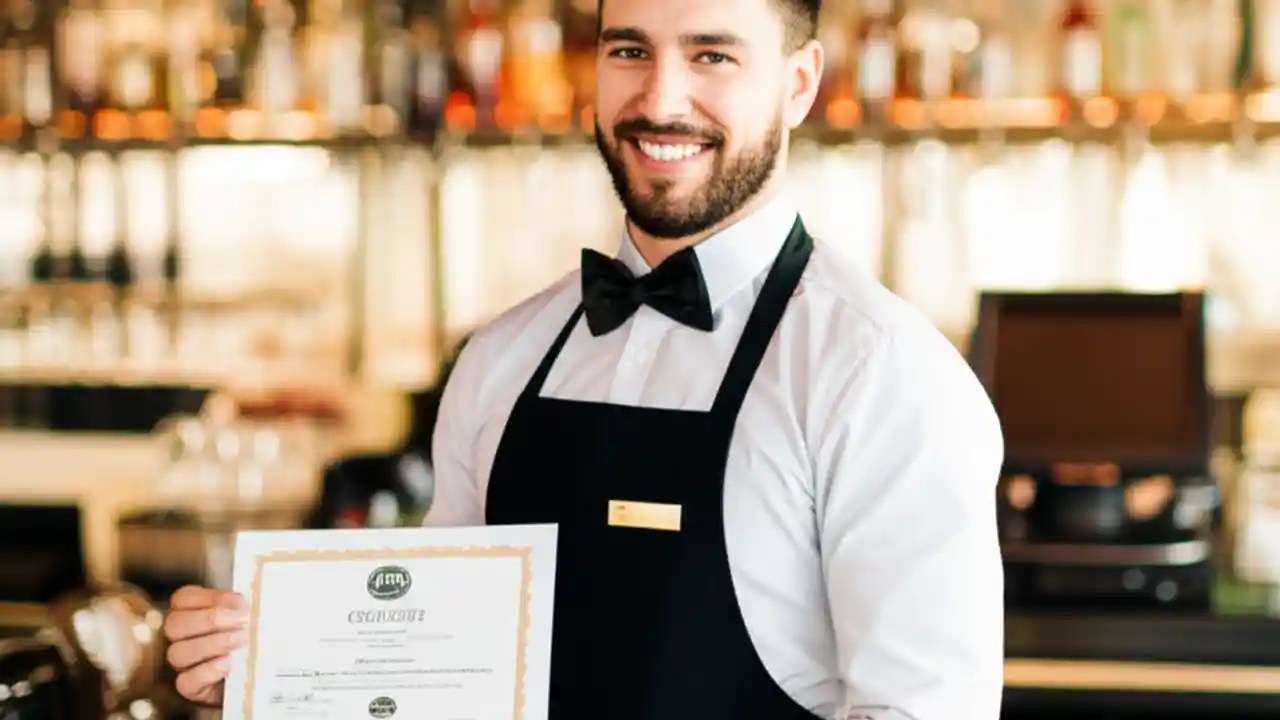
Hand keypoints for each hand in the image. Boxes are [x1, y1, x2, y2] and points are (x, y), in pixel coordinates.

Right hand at [163, 585, 250, 706]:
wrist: (254, 672)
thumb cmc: (247, 637)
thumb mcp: (244, 617)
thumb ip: (239, 607)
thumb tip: (243, 607)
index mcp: (187, 612)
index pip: (183, 598)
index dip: (211, 598)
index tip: (239, 603)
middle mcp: (178, 637)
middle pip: (175, 624)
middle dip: (210, 620)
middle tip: (241, 622)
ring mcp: (180, 664)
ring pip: (178, 653)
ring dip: (213, 644)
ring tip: (240, 641)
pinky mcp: (190, 688)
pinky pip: (186, 682)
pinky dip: (208, 671)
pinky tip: (228, 663)